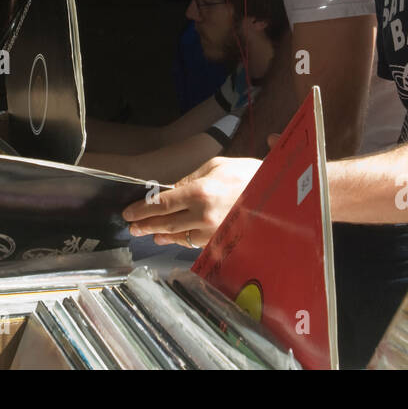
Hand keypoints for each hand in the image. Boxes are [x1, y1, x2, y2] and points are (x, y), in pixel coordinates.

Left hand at [122, 156, 261, 246]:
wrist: (278, 194)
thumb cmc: (248, 175)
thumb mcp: (216, 166)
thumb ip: (190, 179)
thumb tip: (170, 191)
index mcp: (200, 192)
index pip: (162, 203)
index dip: (143, 209)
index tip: (129, 212)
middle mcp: (204, 215)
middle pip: (166, 223)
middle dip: (146, 225)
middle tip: (132, 227)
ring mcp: (214, 232)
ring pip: (179, 236)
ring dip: (161, 235)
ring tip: (149, 233)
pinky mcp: (222, 241)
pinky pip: (196, 242)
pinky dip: (181, 240)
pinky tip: (171, 238)